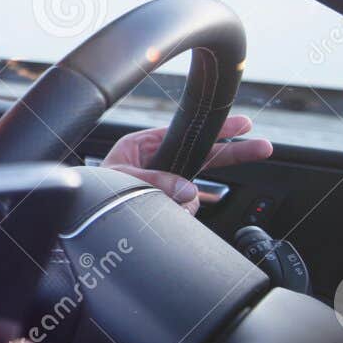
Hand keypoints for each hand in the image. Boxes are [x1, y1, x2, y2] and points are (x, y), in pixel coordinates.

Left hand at [101, 114, 273, 213]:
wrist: (79, 216)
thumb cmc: (93, 189)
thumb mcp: (121, 179)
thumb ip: (156, 182)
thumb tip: (189, 192)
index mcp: (143, 145)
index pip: (188, 132)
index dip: (217, 130)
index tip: (244, 126)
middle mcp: (156, 163)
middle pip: (203, 156)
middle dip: (233, 155)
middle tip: (264, 147)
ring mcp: (163, 185)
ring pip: (192, 194)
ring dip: (185, 205)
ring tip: (163, 210)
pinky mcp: (164, 206)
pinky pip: (184, 211)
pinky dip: (181, 216)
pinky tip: (175, 217)